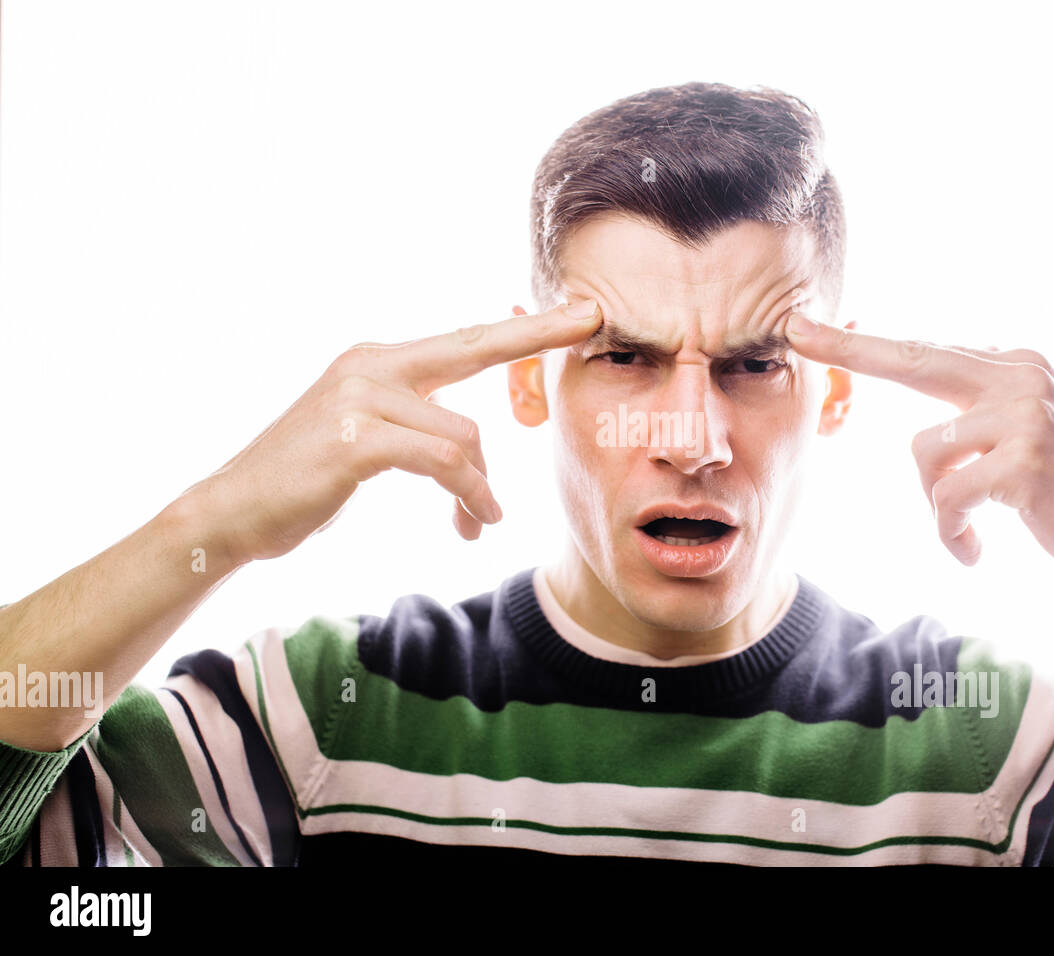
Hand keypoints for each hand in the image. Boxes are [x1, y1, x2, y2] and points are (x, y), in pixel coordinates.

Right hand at [191, 299, 602, 564]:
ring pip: (465, 434)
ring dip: (482, 486)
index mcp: (376, 362)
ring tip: (478, 520)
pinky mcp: (356, 438)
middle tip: (591, 319)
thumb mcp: (365, 440)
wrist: (230, 513)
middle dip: (536, 332)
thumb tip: (469, 441)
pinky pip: (443, 461)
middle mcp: (370, 365)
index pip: (464, 339)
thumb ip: (414, 423)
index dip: (523, 325)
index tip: (575, 308)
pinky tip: (473, 520)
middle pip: (475, 346)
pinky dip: (469, 494)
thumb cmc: (304, 482)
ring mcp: (360, 397)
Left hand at [786, 313, 1053, 604]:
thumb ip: (981, 411)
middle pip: (914, 359)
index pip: (926, 351)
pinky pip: (947, 498)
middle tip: (796, 331)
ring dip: (935, 505)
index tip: (806, 324)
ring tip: (964, 531)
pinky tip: (974, 553)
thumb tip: (929, 404)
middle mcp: (1021, 375)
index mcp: (1017, 365)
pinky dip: (951, 533)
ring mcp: (1024, 415)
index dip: (863, 342)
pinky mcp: (1024, 461)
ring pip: (924, 453)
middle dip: (850, 348)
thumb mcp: (1029, 437)